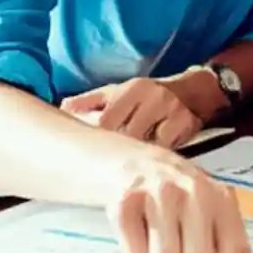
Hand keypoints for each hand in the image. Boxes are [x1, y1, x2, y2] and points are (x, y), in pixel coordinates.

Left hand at [62, 76, 203, 148]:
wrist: (191, 92)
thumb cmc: (145, 97)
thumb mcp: (115, 93)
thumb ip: (88, 102)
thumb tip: (62, 110)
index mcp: (131, 89)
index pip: (107, 121)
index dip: (99, 139)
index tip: (93, 153)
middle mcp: (153, 97)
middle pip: (129, 134)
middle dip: (119, 150)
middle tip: (111, 163)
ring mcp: (173, 110)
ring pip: (148, 144)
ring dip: (139, 154)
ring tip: (132, 161)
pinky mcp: (187, 124)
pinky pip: (168, 148)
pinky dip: (158, 154)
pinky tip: (154, 156)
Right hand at [109, 150, 252, 252]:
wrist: (133, 163)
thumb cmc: (180, 196)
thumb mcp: (209, 210)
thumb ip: (225, 247)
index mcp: (221, 200)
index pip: (236, 250)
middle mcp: (194, 193)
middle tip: (181, 242)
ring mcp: (159, 194)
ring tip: (159, 230)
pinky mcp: (126, 200)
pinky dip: (136, 251)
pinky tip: (140, 226)